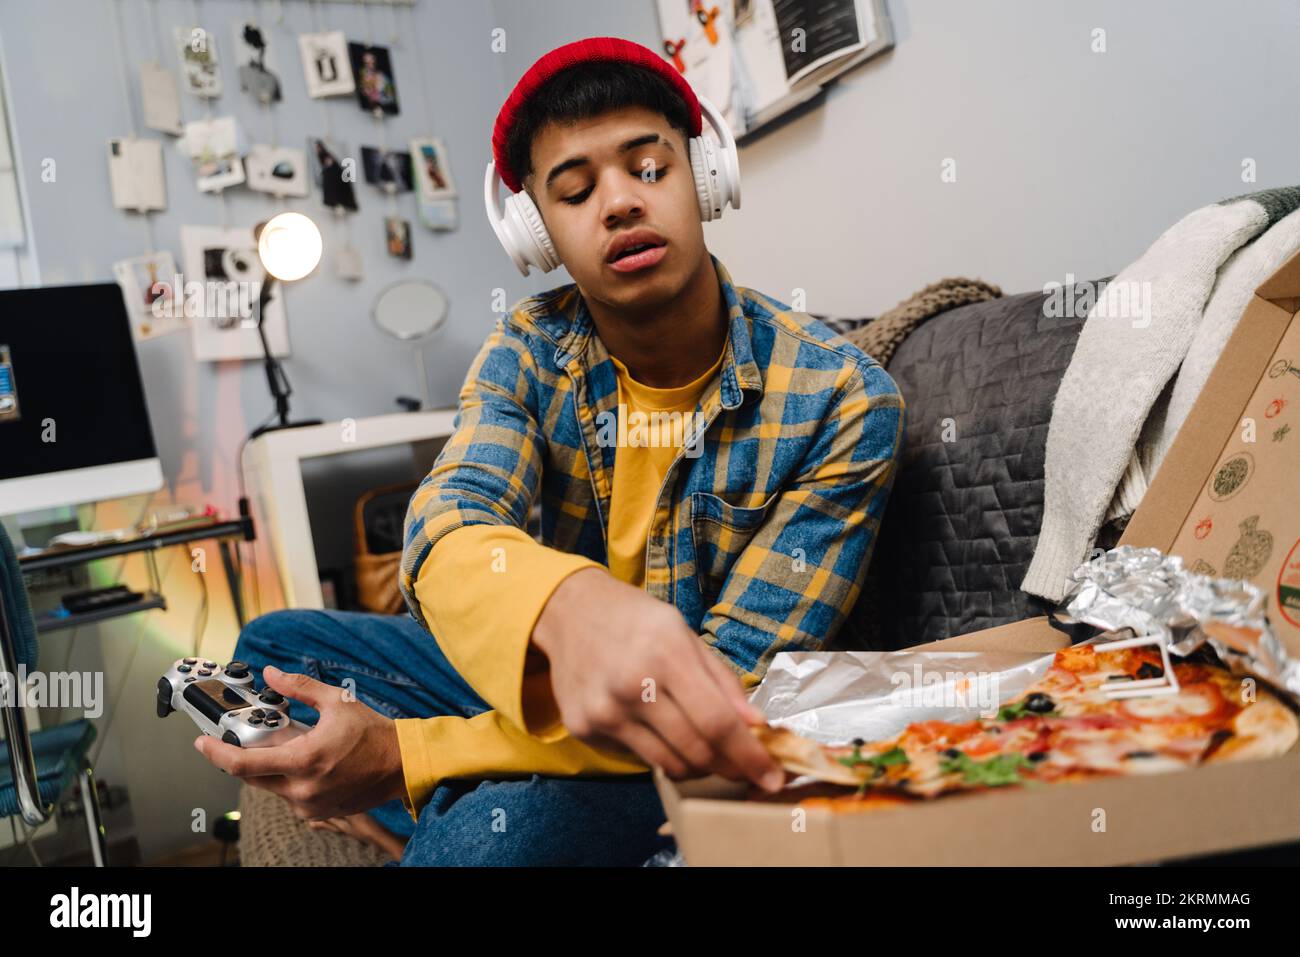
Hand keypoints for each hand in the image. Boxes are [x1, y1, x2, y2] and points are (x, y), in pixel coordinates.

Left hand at [194, 666, 405, 820]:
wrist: (402, 763)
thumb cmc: (373, 734)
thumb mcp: (336, 701)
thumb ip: (299, 687)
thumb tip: (273, 674)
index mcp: (302, 760)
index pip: (243, 763)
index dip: (216, 753)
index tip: (203, 743)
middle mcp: (302, 788)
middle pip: (253, 777)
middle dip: (247, 756)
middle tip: (251, 737)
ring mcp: (310, 804)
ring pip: (274, 785)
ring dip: (275, 766)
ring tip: (299, 746)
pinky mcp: (319, 811)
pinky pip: (293, 794)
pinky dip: (293, 777)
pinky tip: (313, 761)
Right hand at [532, 567, 784, 791]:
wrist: (570, 610)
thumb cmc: (637, 621)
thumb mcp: (685, 635)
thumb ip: (723, 682)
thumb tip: (757, 727)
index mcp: (667, 654)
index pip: (717, 722)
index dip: (750, 756)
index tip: (772, 778)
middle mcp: (633, 686)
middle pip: (697, 750)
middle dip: (729, 767)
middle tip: (743, 768)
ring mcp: (605, 711)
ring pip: (669, 764)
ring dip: (697, 766)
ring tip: (704, 751)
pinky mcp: (584, 728)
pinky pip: (638, 757)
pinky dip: (659, 752)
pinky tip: (656, 728)